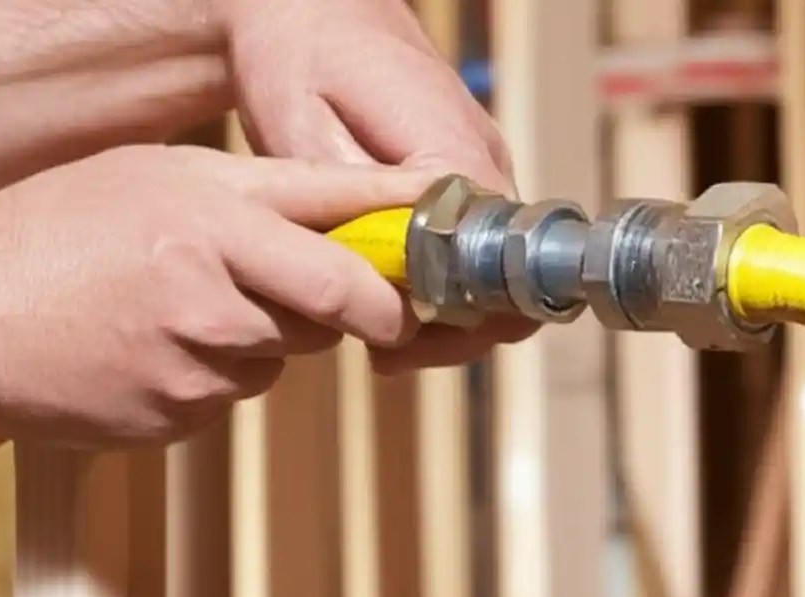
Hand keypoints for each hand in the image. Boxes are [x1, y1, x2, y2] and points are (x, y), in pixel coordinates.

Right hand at [0, 144, 435, 445]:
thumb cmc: (70, 225)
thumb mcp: (177, 172)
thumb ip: (292, 191)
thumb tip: (395, 201)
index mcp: (214, 226)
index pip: (343, 278)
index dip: (393, 296)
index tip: (415, 297)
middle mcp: (210, 305)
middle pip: (325, 323)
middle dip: (325, 307)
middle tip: (277, 281)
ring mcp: (191, 374)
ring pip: (277, 360)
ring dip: (257, 335)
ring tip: (182, 302)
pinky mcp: (174, 422)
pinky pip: (230, 398)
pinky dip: (212, 373)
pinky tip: (156, 342)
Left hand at [218, 0, 535, 371]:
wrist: (310, 4)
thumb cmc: (298, 54)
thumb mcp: (303, 126)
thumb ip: (356, 201)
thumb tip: (399, 270)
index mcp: (454, 151)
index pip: (494, 259)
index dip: (460, 315)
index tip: (403, 341)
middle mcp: (486, 161)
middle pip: (506, 276)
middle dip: (455, 330)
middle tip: (386, 353)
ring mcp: (485, 167)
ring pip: (495, 268)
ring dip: (448, 314)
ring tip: (380, 336)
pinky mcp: (469, 174)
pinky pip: (475, 246)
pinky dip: (441, 284)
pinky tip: (387, 299)